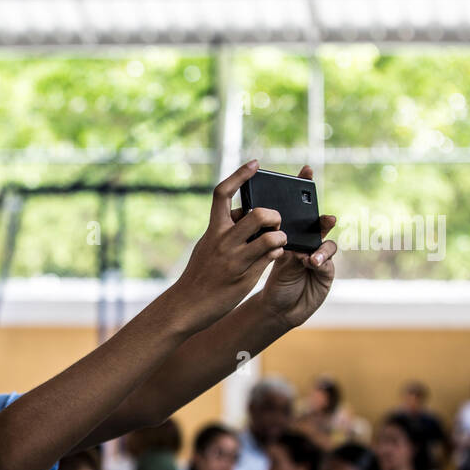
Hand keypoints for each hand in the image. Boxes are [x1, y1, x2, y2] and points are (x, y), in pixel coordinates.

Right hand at [171, 160, 291, 328]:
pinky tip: (273, 255)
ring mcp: (236, 259)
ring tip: (278, 241)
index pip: (223, 193)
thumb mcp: (206, 246)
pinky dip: (277, 252)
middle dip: (273, 214)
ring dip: (280, 236)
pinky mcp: (246, 276)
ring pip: (270, 236)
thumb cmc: (200, 274)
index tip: (255, 164)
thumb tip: (245, 214)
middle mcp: (223, 241)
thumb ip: (224, 230)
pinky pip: (271, 256)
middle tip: (274, 223)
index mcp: (212, 230)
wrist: (188, 304)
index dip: (240, 175)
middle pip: (257, 213)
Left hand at [252, 166, 338, 328]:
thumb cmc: (270, 282)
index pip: (297, 209)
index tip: (305, 170)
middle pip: (316, 223)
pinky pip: (328, 264)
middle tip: (323, 215)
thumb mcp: (255, 257)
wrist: (275, 310)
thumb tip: (244, 213)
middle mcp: (307, 243)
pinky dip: (321, 261)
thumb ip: (256, 237)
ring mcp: (318, 258)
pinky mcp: (325, 276)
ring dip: (321, 242)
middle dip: (319, 217)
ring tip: (314, 247)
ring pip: (325, 243)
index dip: (302, 189)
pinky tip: (313, 262)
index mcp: (289, 235)